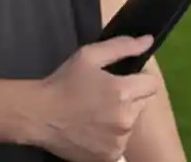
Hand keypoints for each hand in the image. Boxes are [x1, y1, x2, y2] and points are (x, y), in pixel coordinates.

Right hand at [30, 35, 160, 161]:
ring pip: (131, 123)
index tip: (124, 78)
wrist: (39, 116)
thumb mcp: (89, 56)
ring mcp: (118, 140)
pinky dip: (112, 136)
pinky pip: (120, 142)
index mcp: (122, 92)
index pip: (152, 84)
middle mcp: (125, 118)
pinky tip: (94, 129)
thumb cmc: (63, 83)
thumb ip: (122, 47)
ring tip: (97, 112)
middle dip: (130, 96)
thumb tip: (148, 40)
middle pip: (143, 103)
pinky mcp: (110, 156)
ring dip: (121, 116)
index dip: (140, 78)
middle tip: (105, 94)